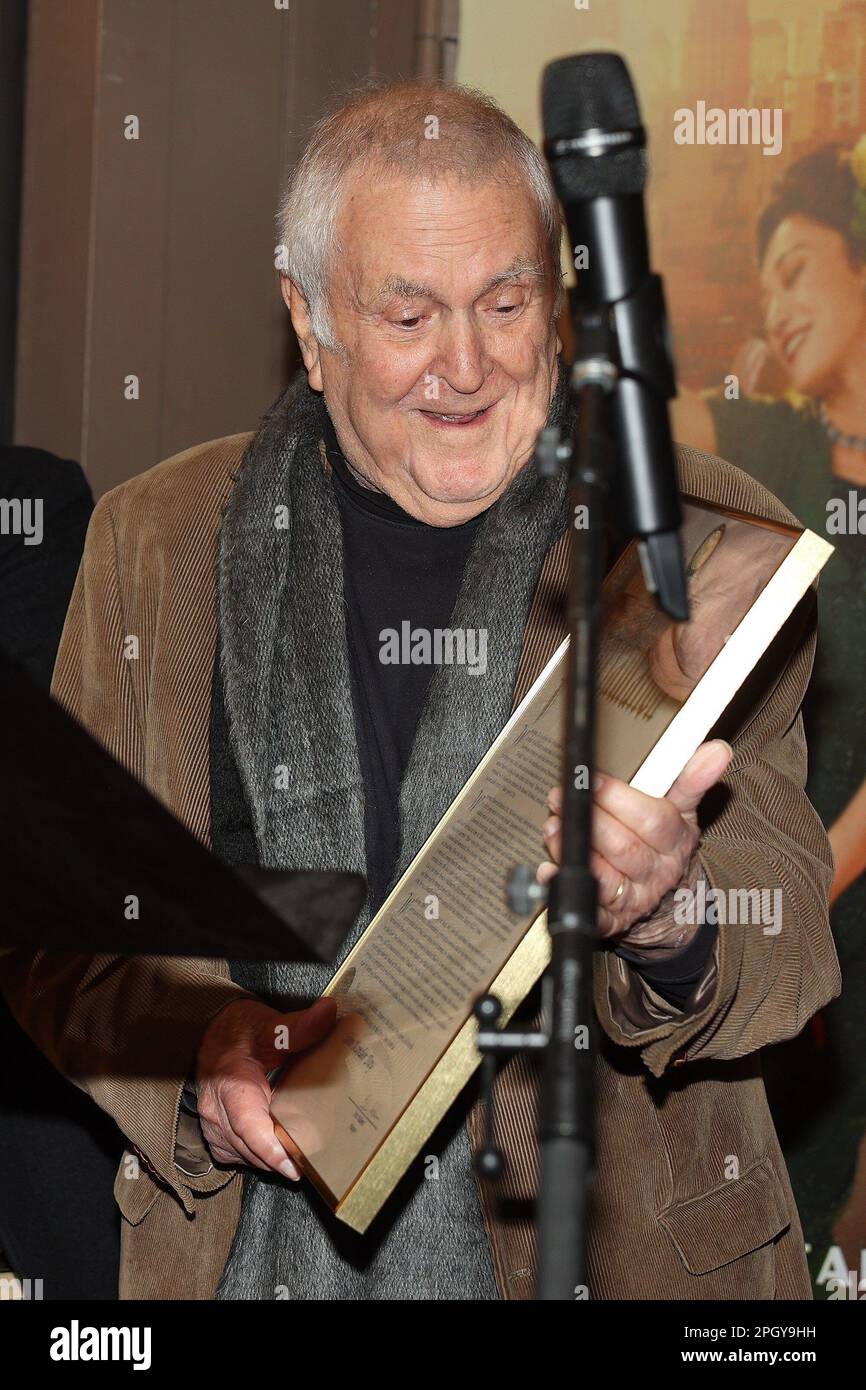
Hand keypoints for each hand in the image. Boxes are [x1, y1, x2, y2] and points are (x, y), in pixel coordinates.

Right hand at [195, 996, 336, 1178]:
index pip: (248, 1126)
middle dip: (280, 1159)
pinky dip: (256, 1156)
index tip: (293, 1167)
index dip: (271, 1150)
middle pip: (250, 1148)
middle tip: (314, 1162)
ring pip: (243, 1155)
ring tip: (301, 1158)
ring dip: (269, 1159)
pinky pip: (235, 1154)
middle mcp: (217, 1110)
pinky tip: (276, 1149)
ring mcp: (212, 1124)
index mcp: (232, 1085)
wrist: (210, 1032)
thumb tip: (328, 1012)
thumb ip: (300, 1025)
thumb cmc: (240, 1030)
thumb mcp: (271, 1025)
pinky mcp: (214, 1132)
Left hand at [538, 739, 731, 948]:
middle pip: (624, 847)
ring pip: (602, 875)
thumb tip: (718, 751)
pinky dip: (564, 891)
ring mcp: (633, 898)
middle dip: (589, 820)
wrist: (667, 901)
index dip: (619, 798)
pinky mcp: (609, 920)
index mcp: (676, 842)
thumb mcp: (680, 809)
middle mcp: (656, 873)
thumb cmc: (663, 844)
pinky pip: (587, 910)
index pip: (653, 819)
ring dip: (572, 849)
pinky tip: (549, 872)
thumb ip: (692, 778)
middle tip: (560, 796)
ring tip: (553, 825)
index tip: (591, 778)